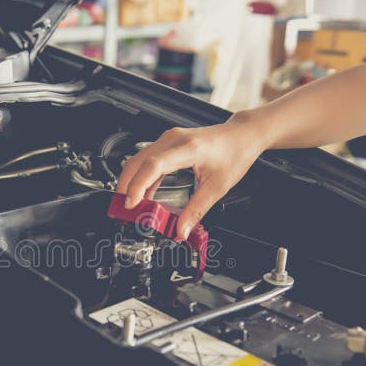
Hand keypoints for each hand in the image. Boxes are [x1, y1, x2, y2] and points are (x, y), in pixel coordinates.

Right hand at [116, 114, 265, 240]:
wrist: (241, 135)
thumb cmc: (234, 153)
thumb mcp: (218, 187)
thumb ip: (197, 210)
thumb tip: (181, 229)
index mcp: (187, 148)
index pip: (153, 166)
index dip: (137, 186)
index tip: (131, 204)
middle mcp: (173, 140)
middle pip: (137, 162)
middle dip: (125, 187)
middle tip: (124, 209)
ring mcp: (168, 139)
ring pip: (138, 160)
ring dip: (131, 182)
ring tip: (131, 205)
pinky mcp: (167, 143)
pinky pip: (146, 160)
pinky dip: (140, 178)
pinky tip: (143, 195)